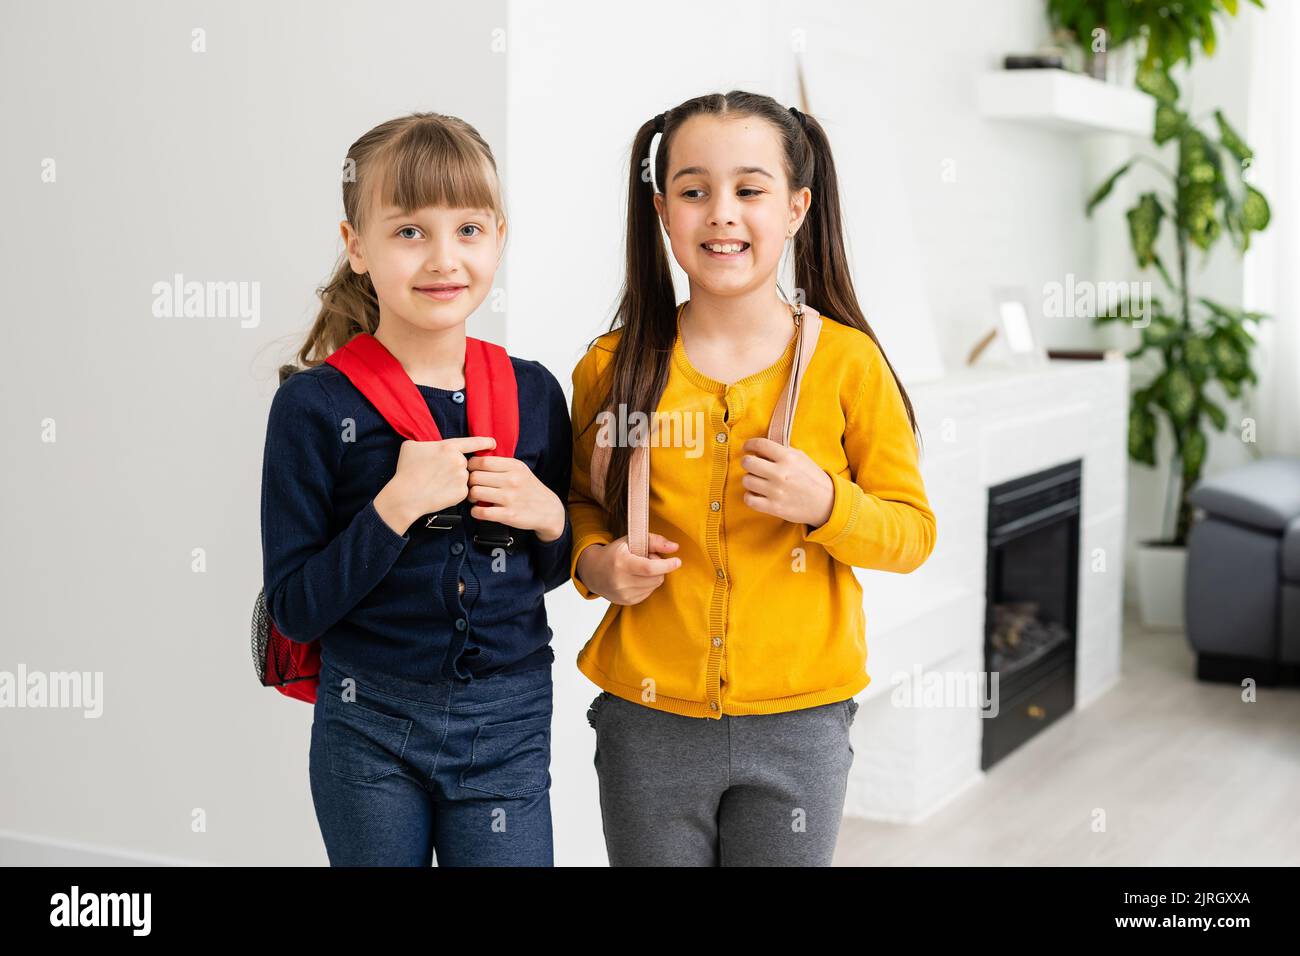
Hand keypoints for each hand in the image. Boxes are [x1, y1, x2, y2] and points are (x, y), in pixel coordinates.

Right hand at [375, 436, 496, 533]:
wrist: (406, 496)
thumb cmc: (406, 470)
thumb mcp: (412, 446)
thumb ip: (426, 443)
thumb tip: (429, 446)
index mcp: (449, 447)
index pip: (473, 442)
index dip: (485, 442)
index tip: (493, 443)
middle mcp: (459, 460)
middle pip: (464, 462)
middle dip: (453, 468)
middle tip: (436, 475)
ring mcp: (462, 477)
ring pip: (463, 477)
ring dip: (453, 480)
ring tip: (436, 484)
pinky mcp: (462, 492)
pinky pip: (462, 490)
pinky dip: (453, 492)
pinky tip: (440, 492)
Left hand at [466, 455, 565, 541]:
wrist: (548, 510)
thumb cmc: (529, 489)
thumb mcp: (520, 470)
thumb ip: (500, 464)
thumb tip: (475, 460)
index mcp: (514, 466)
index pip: (482, 461)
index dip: (471, 466)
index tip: (471, 472)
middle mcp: (512, 480)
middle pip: (475, 477)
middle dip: (469, 483)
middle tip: (472, 487)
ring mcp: (510, 498)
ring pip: (475, 493)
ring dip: (470, 497)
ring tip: (475, 499)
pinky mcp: (509, 515)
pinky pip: (481, 512)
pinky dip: (475, 512)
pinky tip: (479, 511)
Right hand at [575, 533, 680, 604]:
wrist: (593, 572)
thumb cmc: (614, 553)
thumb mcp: (630, 540)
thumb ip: (654, 541)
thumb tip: (675, 547)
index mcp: (621, 563)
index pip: (650, 568)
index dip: (666, 565)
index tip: (677, 561)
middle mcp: (621, 581)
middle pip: (655, 578)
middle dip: (659, 567)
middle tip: (648, 558)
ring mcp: (623, 594)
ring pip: (654, 586)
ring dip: (654, 576)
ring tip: (640, 568)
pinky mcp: (626, 602)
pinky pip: (648, 592)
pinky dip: (648, 584)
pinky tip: (637, 577)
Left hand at [740, 437, 834, 528]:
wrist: (826, 503)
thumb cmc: (812, 478)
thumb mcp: (801, 457)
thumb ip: (781, 451)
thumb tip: (760, 449)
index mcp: (788, 457)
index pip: (760, 444)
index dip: (749, 444)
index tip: (747, 448)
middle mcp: (780, 473)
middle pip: (748, 463)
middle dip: (747, 462)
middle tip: (752, 465)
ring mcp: (776, 491)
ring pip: (746, 481)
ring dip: (749, 480)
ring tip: (757, 481)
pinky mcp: (774, 507)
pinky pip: (749, 500)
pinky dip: (750, 496)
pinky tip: (756, 494)